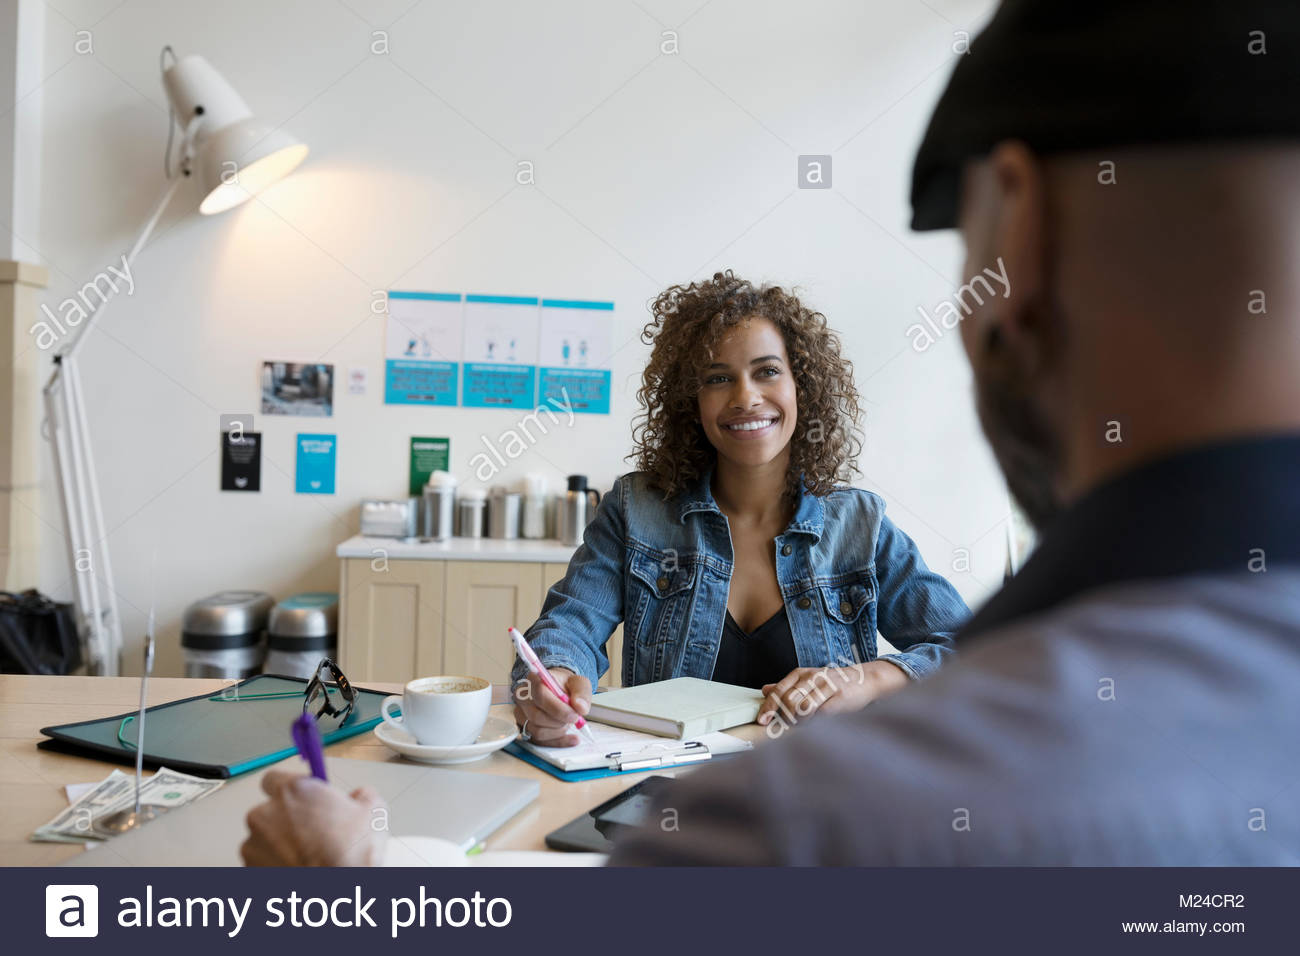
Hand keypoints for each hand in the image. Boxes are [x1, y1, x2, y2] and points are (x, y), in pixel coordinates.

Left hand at [241, 770, 386, 865]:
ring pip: (265, 837)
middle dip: (287, 817)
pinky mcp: (250, 868)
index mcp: (293, 791)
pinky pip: (261, 860)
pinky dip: (275, 863)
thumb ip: (361, 795)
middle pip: (270, 809)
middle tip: (313, 829)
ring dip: (280, 842)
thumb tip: (359, 797)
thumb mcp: (373, 811)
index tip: (303, 797)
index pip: (274, 778)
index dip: (291, 788)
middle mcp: (267, 813)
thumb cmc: (350, 854)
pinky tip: (298, 868)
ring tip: (308, 855)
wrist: (335, 893)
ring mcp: (254, 843)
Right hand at [512, 666, 591, 746]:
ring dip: (558, 731)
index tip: (574, 715)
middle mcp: (522, 697)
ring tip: (567, 723)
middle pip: (536, 716)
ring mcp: (521, 714)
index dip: (558, 709)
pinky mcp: (523, 728)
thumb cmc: (564, 685)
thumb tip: (580, 707)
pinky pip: (538, 742)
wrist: (557, 690)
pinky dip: (557, 741)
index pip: (540, 695)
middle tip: (574, 719)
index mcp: (534, 680)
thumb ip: (581, 693)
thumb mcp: (578, 683)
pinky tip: (570, 738)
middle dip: (559, 722)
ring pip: (537, 731)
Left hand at [756, 660, 909, 726]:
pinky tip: (818, 724)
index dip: (769, 707)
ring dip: (800, 721)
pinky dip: (816, 722)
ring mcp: (827, 686)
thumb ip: (787, 687)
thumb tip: (764, 690)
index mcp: (801, 674)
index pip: (779, 690)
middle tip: (789, 726)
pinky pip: (822, 714)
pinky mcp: (840, 697)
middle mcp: (813, 677)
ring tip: (805, 724)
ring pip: (804, 708)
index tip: (762, 721)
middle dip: (786, 718)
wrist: (864, 680)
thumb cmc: (832, 684)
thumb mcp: (808, 681)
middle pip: (789, 701)